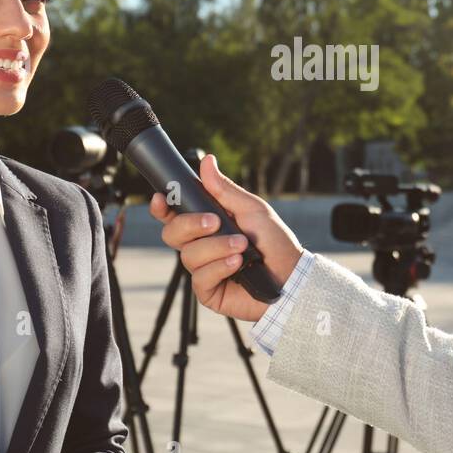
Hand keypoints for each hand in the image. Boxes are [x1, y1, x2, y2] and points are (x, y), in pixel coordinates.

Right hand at [148, 154, 303, 321]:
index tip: (161, 199)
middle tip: (215, 222)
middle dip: (191, 224)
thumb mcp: (251, 209)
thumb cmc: (274, 241)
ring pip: (188, 255)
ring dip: (217, 247)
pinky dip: (220, 267)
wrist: (291, 275)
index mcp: (206, 224)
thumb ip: (224, 190)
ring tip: (242, 246)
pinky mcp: (208, 291)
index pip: (174, 215)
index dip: (162, 208)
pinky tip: (238, 264)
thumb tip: (207, 161)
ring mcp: (203, 269)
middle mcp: (201, 246)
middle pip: (172, 234)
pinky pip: (200, 278)